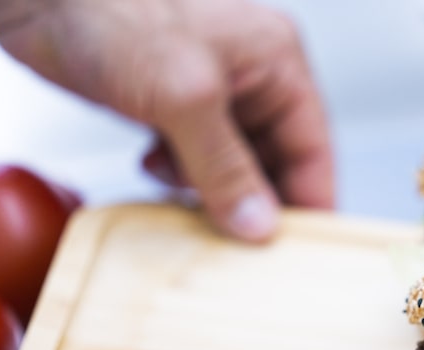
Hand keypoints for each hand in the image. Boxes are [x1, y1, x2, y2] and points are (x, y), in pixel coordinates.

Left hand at [0, 0, 335, 241]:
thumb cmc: (110, 12)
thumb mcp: (183, 99)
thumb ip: (226, 168)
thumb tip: (258, 224)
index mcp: (275, 59)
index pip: (313, 147)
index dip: (310, 202)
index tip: (302, 252)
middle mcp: (249, 74)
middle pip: (274, 161)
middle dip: (256, 203)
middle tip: (242, 248)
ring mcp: (206, 88)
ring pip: (231, 164)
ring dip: (213, 193)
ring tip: (191, 205)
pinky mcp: (166, 101)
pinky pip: (192, 157)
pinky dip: (179, 176)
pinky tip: (154, 171)